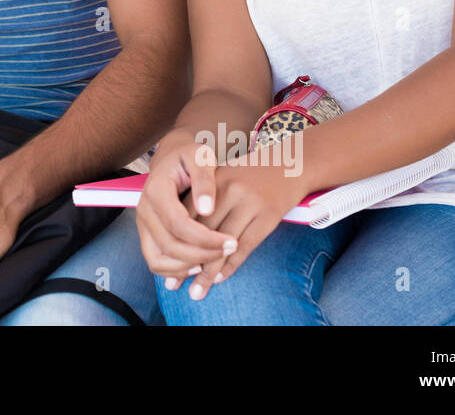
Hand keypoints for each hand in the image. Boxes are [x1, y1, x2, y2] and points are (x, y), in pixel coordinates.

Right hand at [136, 130, 236, 291]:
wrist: (171, 158)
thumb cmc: (189, 157)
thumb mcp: (200, 158)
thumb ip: (204, 180)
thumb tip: (207, 209)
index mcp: (156, 190)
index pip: (179, 224)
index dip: (205, 239)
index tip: (231, 241)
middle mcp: (144, 209)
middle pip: (170, 246)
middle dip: (202, 255)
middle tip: (230, 250)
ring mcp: (143, 224)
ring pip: (159, 260)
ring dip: (188, 267)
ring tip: (214, 261)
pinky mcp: (147, 234)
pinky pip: (156, 262)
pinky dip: (176, 270)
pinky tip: (198, 265)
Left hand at [183, 150, 311, 300]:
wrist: (290, 164)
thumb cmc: (248, 175)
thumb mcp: (222, 178)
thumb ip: (202, 201)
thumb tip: (178, 236)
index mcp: (213, 179)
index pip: (187, 215)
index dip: (175, 241)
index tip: (164, 262)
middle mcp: (230, 189)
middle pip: (203, 231)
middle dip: (188, 260)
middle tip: (175, 284)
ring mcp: (251, 202)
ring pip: (223, 243)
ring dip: (209, 271)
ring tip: (197, 290)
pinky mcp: (270, 214)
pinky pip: (246, 246)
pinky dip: (231, 265)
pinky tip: (220, 278)